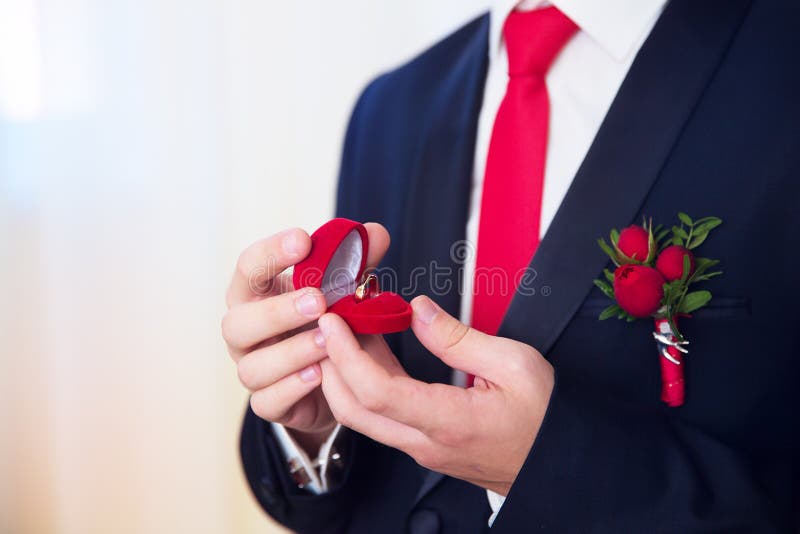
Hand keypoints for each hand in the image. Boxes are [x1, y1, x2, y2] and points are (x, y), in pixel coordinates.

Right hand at [222, 224, 389, 453]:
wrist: (327, 376)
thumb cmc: (325, 320)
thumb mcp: (341, 288)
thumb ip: (355, 262)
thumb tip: (375, 234)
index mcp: (256, 295)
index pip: (248, 267)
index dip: (271, 252)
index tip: (304, 240)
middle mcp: (245, 332)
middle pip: (237, 323)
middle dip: (277, 311)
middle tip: (318, 301)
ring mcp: (252, 369)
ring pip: (253, 367)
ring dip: (292, 352)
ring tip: (327, 341)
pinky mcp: (267, 403)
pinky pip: (268, 401)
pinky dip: (293, 388)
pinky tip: (320, 374)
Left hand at [316, 295, 553, 495]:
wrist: (560, 462)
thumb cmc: (546, 416)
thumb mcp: (515, 364)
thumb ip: (459, 339)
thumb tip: (419, 310)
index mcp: (449, 422)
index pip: (376, 392)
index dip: (347, 354)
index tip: (333, 321)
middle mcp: (425, 443)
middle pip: (353, 409)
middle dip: (330, 362)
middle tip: (330, 320)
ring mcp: (422, 448)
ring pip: (362, 414)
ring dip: (345, 372)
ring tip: (351, 327)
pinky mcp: (424, 445)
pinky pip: (381, 416)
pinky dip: (365, 382)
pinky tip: (374, 350)